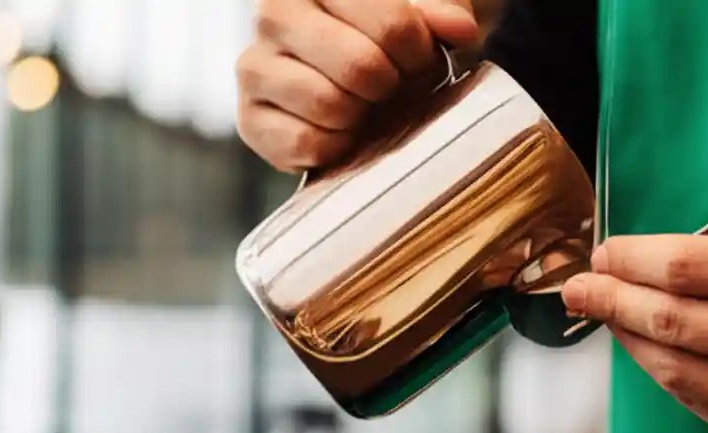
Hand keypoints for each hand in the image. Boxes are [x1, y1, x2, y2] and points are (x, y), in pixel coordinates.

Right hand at [237, 0, 477, 171]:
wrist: (354, 73)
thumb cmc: (387, 34)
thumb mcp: (422, 10)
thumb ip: (441, 10)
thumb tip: (459, 28)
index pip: (391, 24)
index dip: (417, 52)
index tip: (416, 57)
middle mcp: (273, 13)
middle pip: (360, 67)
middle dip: (388, 86)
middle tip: (387, 85)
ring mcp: (253, 66)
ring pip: (328, 105)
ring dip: (359, 115)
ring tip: (360, 104)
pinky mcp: (248, 119)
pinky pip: (304, 143)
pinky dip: (334, 145)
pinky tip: (337, 128)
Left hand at [561, 234, 707, 432]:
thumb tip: (640, 267)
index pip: (694, 268)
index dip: (635, 259)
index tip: (605, 251)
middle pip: (675, 322)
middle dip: (613, 300)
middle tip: (577, 286)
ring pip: (677, 369)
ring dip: (628, 338)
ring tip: (603, 314)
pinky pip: (699, 401)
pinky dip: (664, 370)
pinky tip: (647, 348)